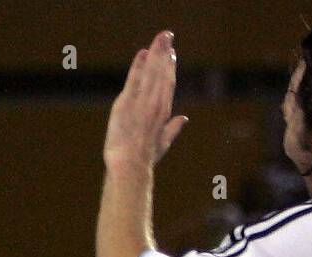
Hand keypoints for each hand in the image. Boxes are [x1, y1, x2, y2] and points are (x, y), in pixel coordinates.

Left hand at [103, 30, 187, 168]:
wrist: (130, 166)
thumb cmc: (145, 159)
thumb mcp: (162, 144)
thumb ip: (173, 128)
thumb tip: (184, 119)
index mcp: (164, 112)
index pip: (169, 84)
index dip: (170, 67)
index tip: (171, 53)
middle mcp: (156, 104)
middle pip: (162, 74)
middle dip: (165, 53)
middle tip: (167, 36)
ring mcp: (142, 103)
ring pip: (152, 73)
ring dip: (156, 53)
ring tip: (160, 38)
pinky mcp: (127, 104)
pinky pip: (135, 80)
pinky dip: (139, 66)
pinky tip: (143, 53)